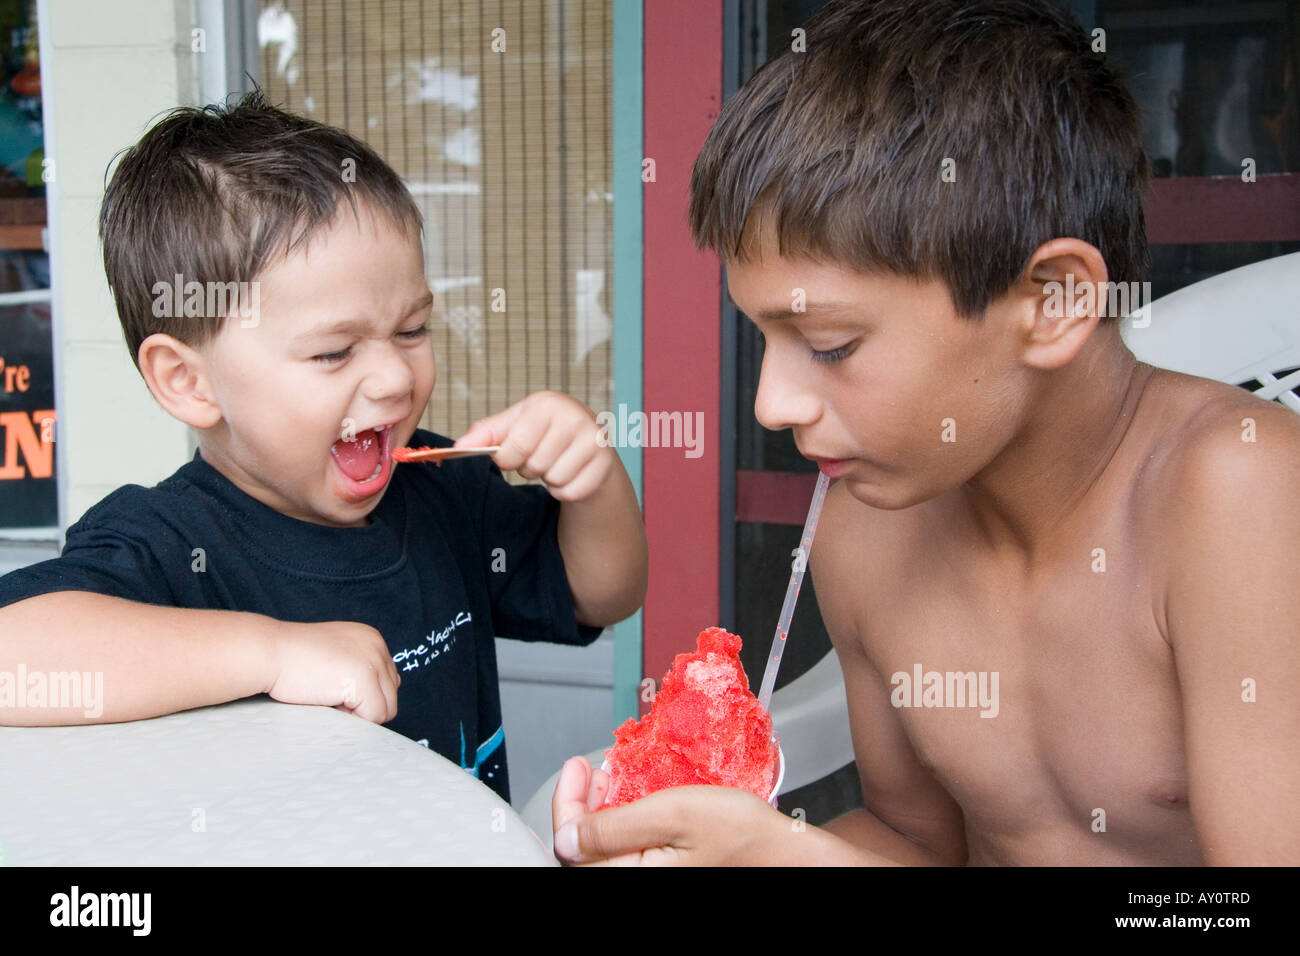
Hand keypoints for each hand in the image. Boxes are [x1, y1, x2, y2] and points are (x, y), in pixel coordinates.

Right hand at [264, 620, 399, 723]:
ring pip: (386, 709)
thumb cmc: (291, 658)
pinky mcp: (365, 680)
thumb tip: (376, 703)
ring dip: (358, 713)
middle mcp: (378, 646)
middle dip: (363, 705)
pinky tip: (329, 701)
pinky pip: (373, 717)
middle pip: (390, 695)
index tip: (334, 688)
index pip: (387, 681)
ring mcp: (373, 662)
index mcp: (372, 639)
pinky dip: (353, 719)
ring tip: (329, 697)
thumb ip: (357, 669)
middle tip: (329, 695)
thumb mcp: (334, 656)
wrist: (268, 652)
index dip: (362, 695)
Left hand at [455, 391, 613, 501]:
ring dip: (549, 479)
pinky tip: (570, 473)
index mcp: (548, 404)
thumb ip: (484, 434)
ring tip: (556, 462)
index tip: (513, 454)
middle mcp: (575, 417)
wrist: (587, 443)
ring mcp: (596, 440)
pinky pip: (572, 492)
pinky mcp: (606, 464)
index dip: (508, 458)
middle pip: (535, 465)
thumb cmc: (544, 432)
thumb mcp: (514, 426)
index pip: (515, 446)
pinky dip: (565, 490)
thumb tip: (458, 446)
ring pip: (555, 479)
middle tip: (541, 456)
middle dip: (531, 468)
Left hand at [550, 756, 789, 864]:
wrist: (779, 851)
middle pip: (584, 850)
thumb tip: (565, 839)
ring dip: (599, 812)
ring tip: (609, 780)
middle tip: (591, 769)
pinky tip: (628, 800)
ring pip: (603, 850)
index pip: (572, 846)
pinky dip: (620, 823)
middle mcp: (638, 881)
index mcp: (633, 877)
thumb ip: (613, 827)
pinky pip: (626, 852)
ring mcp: (650, 877)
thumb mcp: (671, 814)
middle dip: (582, 805)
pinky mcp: (660, 872)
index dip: (567, 802)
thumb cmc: (737, 832)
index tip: (577, 767)